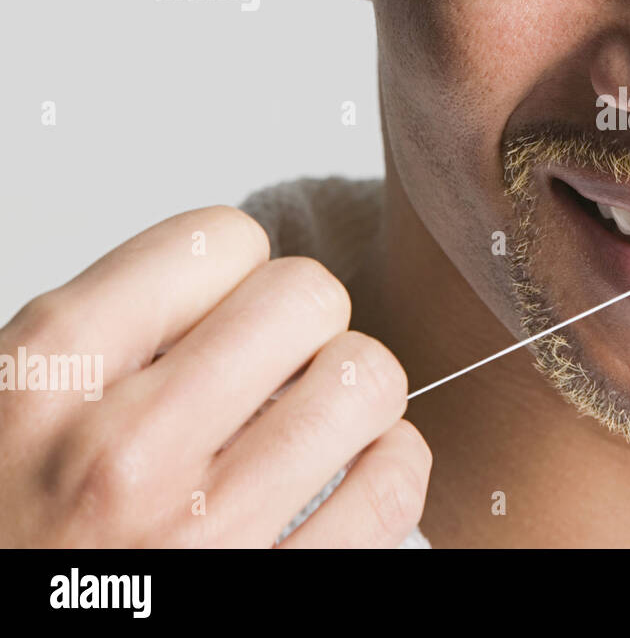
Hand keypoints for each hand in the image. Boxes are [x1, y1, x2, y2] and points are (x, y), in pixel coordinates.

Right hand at [0, 206, 431, 545]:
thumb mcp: (10, 396)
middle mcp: (128, 452)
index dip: (229, 266)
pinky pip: (391, 485)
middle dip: (300, 317)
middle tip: (272, 358)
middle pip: (307, 296)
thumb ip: (111, 329)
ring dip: (352, 385)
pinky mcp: (274, 590)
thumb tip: (234, 277)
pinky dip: (391, 460)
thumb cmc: (13, 517)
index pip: (217, 238)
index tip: (217, 306)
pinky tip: (353, 465)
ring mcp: (207, 532)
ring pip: (367, 379)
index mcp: (50, 378)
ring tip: (312, 410)